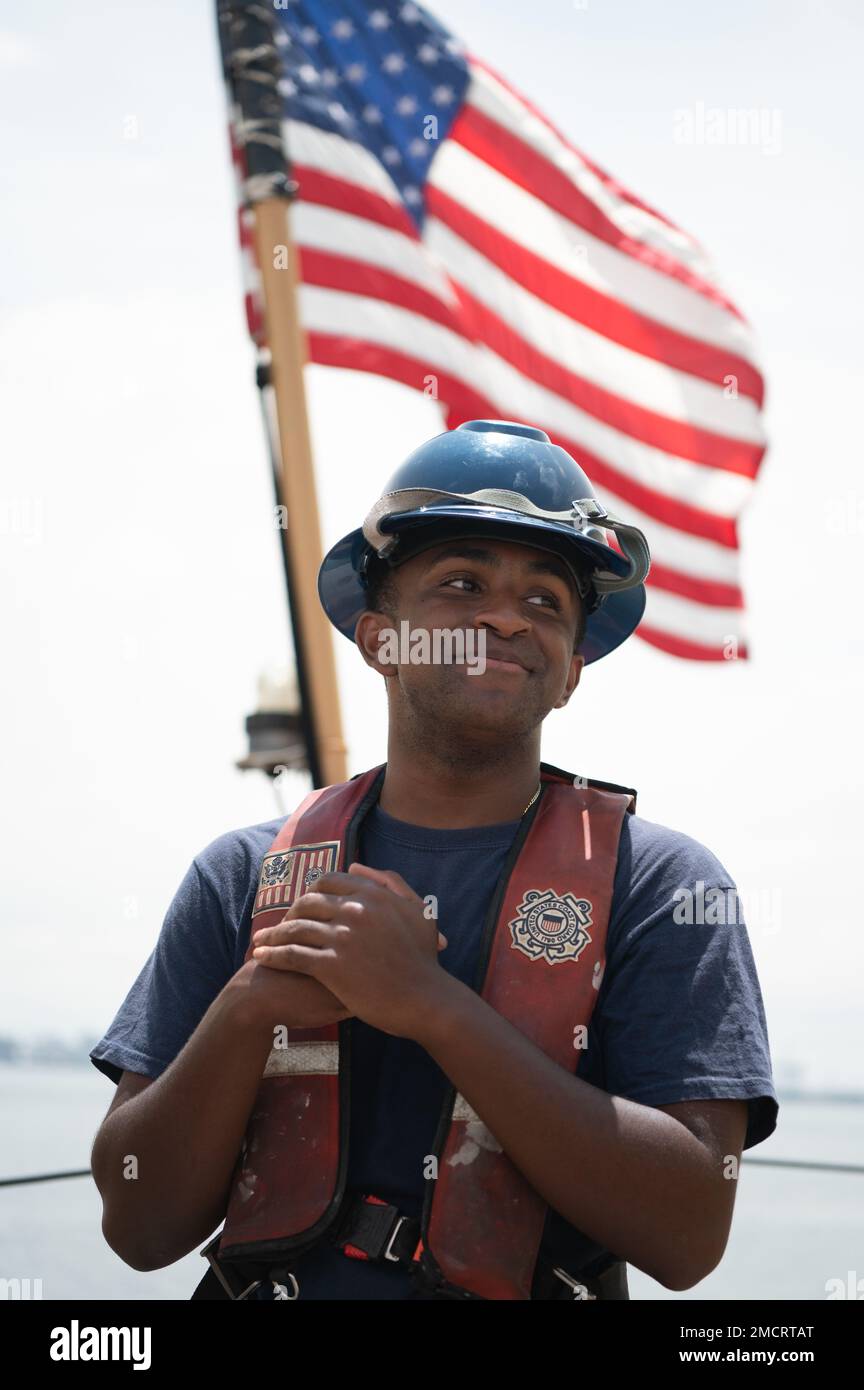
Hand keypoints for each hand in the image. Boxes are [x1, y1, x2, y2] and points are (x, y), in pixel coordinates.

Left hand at [250, 862, 449, 1038]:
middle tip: (277, 928)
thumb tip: (356, 865)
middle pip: (307, 902)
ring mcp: (342, 936)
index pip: (328, 881)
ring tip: (259, 944)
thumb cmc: (425, 960)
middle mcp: (355, 909)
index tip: (301, 908)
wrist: (428, 1000)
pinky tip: (261, 959)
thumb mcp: (418, 911)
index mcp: (373, 894)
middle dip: (288, 914)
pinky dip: (273, 955)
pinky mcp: (332, 965)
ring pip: (295, 928)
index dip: (310, 893)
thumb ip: (391, 883)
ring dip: (272, 936)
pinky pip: (292, 955)